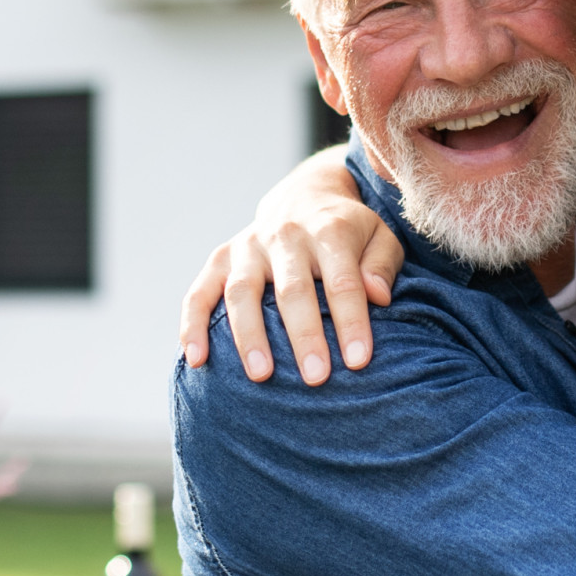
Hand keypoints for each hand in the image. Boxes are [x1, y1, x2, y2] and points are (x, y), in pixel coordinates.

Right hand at [177, 159, 402, 384]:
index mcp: (329, 230)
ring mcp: (248, 247)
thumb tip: (378, 296)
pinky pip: (200, 292)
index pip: (342, 282)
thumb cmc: (349, 232)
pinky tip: (196, 360)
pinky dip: (193, 325)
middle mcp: (285, 236)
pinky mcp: (220, 259)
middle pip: (292, 290)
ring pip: (242, 292)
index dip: (351, 322)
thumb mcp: (380, 237)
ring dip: (249, 335)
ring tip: (261, 376)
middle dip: (304, 336)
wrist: (305, 197)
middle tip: (316, 378)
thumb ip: (382, 264)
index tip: (359, 361)